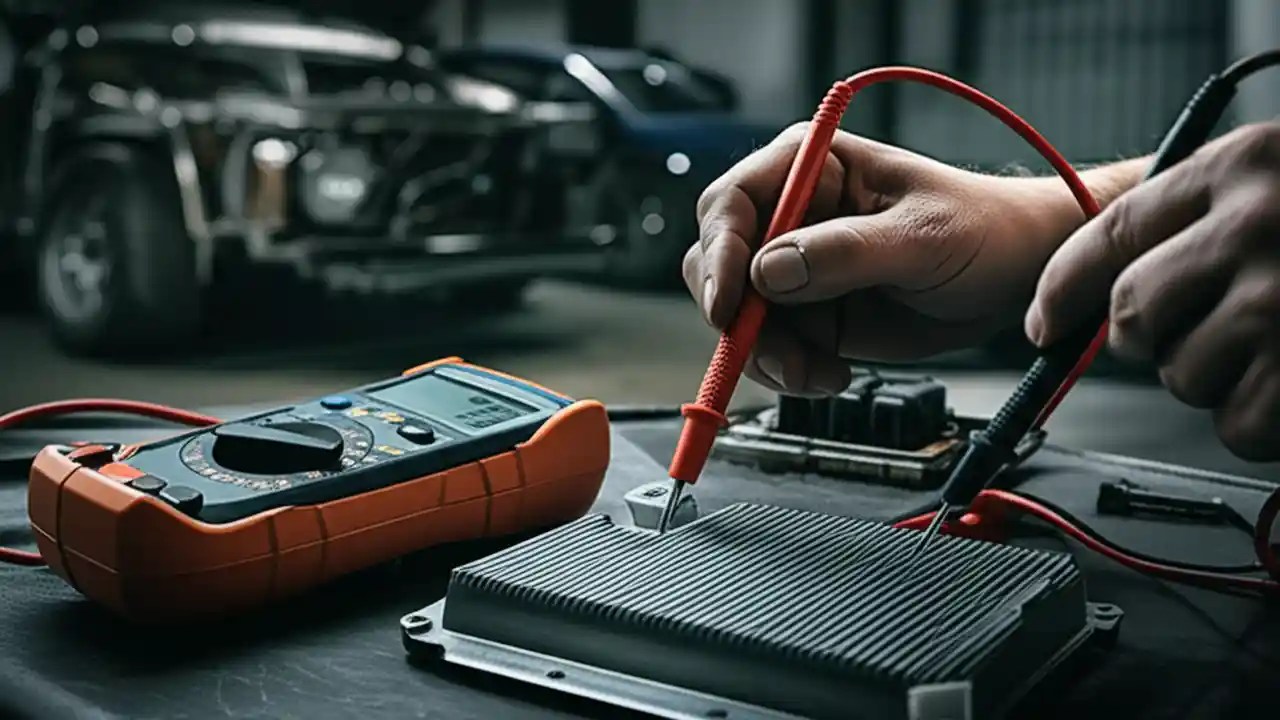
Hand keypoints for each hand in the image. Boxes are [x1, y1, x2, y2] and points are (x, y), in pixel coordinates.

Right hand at [684, 124, 1137, 395]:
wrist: (1018, 276)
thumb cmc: (983, 231)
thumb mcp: (922, 237)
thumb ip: (846, 252)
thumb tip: (770, 271)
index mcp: (808, 167)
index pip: (731, 205)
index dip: (719, 255)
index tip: (729, 306)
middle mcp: (789, 214)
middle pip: (717, 263)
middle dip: (736, 316)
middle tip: (775, 354)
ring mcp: (795, 268)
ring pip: (737, 316)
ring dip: (765, 354)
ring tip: (818, 373)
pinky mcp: (808, 314)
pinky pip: (769, 347)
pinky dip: (788, 371)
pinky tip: (832, 374)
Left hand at [1028, 123, 1279, 460]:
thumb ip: (1211, 220)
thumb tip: (1105, 296)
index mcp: (1248, 166)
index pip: (1112, 232)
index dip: (1064, 285)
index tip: (1042, 321)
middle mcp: (1257, 228)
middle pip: (1132, 315)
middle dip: (1154, 341)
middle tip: (1215, 333)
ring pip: (1183, 377)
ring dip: (1222, 381)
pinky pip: (1239, 425)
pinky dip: (1267, 422)